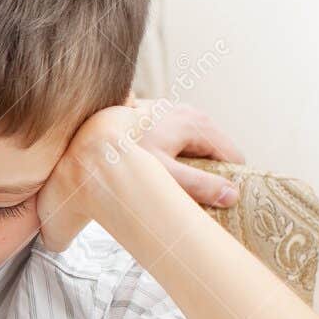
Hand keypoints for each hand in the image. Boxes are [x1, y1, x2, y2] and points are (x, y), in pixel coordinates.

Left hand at [126, 97, 244, 208]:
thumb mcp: (163, 175)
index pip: (234, 157)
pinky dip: (176, 160)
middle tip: (195, 201)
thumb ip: (198, 185)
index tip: (221, 204)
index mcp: (198, 124)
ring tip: (174, 189)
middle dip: (211, 177)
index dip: (231, 182)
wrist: (85, 132)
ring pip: (197, 149)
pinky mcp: (158, 120)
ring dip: (192, 170)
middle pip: (216, 153)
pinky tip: (159, 174)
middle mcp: (190, 114)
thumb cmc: (121, 154)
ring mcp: (174, 114)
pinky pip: (180, 144)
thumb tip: (231, 196)